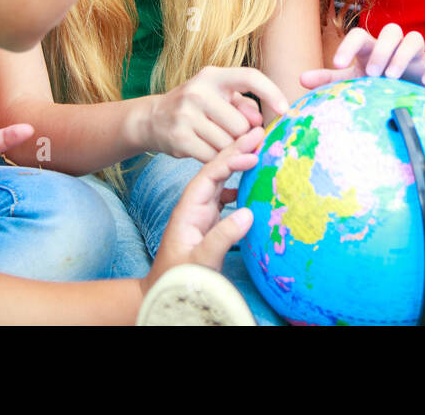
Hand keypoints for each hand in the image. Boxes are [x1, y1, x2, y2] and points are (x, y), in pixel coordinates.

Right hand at [143, 66, 288, 161]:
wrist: (154, 118)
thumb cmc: (198, 106)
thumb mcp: (218, 96)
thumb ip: (243, 105)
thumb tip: (260, 123)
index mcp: (213, 76)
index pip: (250, 77)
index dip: (271, 92)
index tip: (285, 110)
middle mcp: (198, 92)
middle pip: (241, 124)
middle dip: (244, 136)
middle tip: (235, 136)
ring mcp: (187, 115)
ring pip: (228, 144)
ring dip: (230, 149)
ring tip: (219, 142)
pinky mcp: (180, 139)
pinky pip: (212, 157)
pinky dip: (216, 159)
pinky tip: (209, 152)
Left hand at [146, 127, 263, 288]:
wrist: (165, 291)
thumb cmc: (179, 278)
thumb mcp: (201, 260)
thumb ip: (222, 237)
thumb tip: (248, 212)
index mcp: (189, 208)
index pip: (210, 175)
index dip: (230, 160)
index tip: (252, 152)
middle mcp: (196, 205)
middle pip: (217, 170)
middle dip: (236, 150)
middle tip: (258, 132)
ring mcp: (204, 212)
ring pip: (223, 180)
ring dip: (239, 164)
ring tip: (258, 148)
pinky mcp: (211, 222)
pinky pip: (227, 195)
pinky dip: (240, 184)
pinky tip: (252, 180)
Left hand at [299, 24, 424, 91]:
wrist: (417, 89)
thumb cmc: (380, 82)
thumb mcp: (354, 80)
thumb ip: (330, 79)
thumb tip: (300, 78)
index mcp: (372, 48)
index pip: (359, 36)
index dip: (347, 46)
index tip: (338, 65)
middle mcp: (394, 46)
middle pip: (391, 30)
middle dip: (381, 50)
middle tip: (372, 73)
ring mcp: (417, 53)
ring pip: (415, 38)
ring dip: (404, 54)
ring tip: (394, 76)